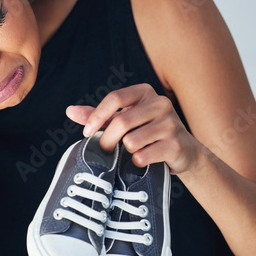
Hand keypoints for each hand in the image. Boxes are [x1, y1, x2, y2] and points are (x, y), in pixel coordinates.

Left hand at [65, 83, 201, 174]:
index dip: (97, 115)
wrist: (185, 151)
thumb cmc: (149, 133)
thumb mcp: (125, 119)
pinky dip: (137, 162)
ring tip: (132, 152)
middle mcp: (160, 104)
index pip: (115, 97)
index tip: (87, 132)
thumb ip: (99, 116)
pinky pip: (143, 156)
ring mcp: (170, 124)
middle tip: (105, 150)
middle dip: (107, 140)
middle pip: (122, 121)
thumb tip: (70, 111)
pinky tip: (144, 160)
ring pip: (131, 141)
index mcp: (145, 93)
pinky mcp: (175, 145)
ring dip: (125, 151)